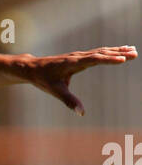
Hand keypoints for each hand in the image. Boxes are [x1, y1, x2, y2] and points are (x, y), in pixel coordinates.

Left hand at [18, 45, 136, 115]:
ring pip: (101, 51)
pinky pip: (97, 53)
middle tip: (135, 54)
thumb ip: (69, 101)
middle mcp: (78, 56)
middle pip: (102, 53)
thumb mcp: (55, 91)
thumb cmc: (43, 80)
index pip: (95, 59)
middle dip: (118, 53)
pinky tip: (118, 52)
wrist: (33, 68)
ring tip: (133, 50)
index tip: (123, 58)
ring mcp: (79, 56)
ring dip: (117, 50)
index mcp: (73, 63)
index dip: (109, 59)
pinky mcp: (79, 58)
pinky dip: (109, 52)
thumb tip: (81, 113)